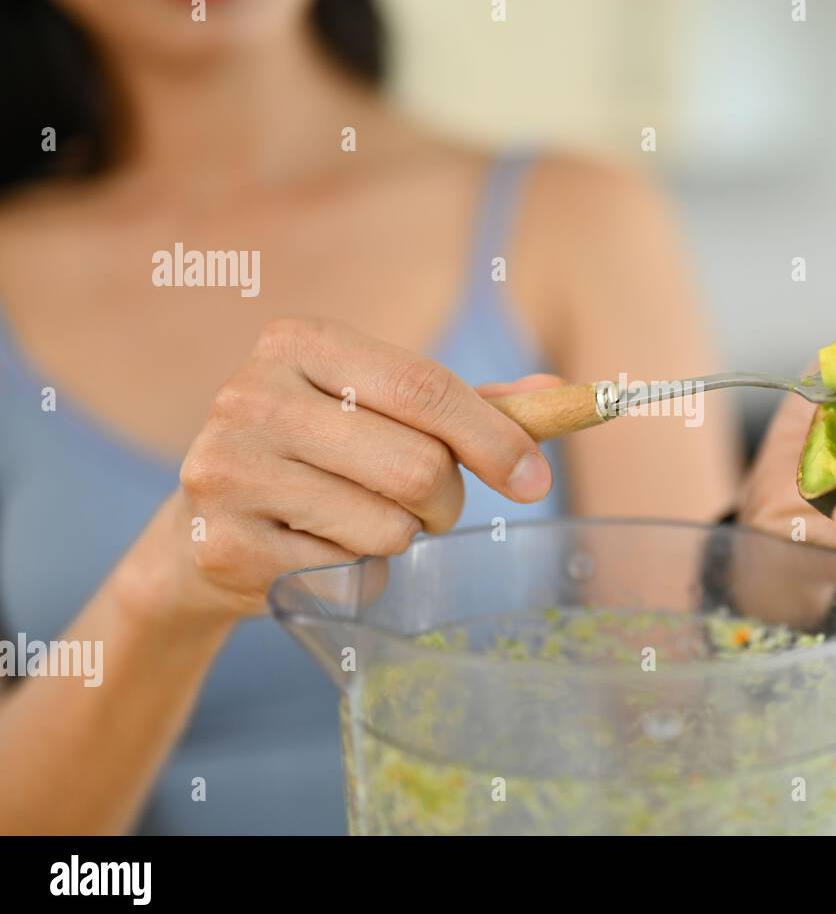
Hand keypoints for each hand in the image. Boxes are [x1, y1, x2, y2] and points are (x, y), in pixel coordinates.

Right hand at [143, 318, 555, 617]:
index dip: (494, 438)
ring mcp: (227, 469)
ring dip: (401, 537)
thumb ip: (465, 403)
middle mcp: (250, 394)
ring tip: (361, 522)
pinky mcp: (222, 544)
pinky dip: (355, 572)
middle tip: (430, 506)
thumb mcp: (378, 412)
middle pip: (416, 464)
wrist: (200, 531)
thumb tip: (557, 395)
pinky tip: (316, 551)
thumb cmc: (317, 458)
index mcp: (297, 341)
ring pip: (386, 525)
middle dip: (447, 500)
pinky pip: (344, 572)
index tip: (536, 479)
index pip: (424, 387)